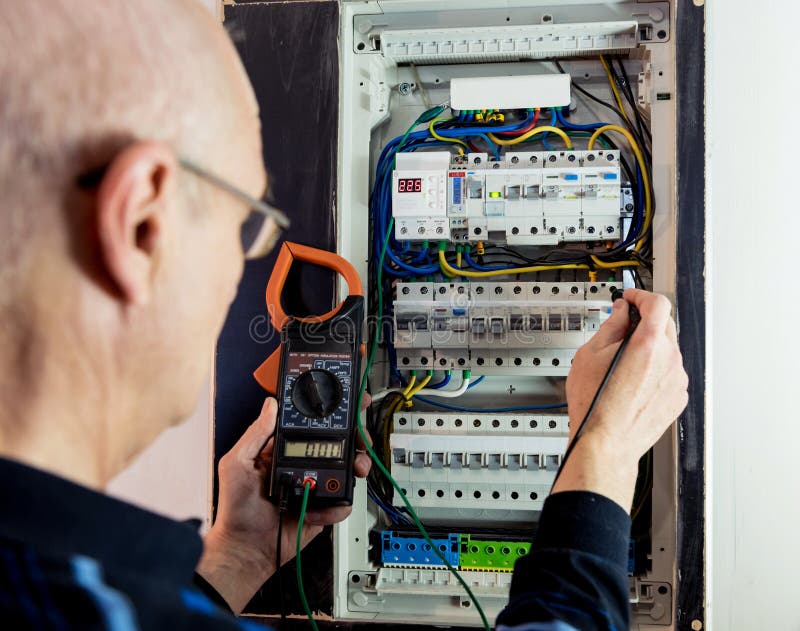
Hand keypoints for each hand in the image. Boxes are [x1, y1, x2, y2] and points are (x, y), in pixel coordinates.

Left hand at [196, 397, 371, 612]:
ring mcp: (315, 485)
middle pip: (337, 443)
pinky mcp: (324, 508)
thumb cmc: (235, 509)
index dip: (328, 414)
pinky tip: (317, 510)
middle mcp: (302, 465)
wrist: (246, 548)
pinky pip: (342, 502)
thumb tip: (269, 406)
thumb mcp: (236, 463)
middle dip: (354, 438)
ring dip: (355, 467)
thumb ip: (255, 434)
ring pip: (347, 470)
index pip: (309, 426)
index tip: (343, 405)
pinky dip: (337, 506)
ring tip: (352, 471)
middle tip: (358, 439)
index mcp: (282, 450)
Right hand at [552, 289, 687, 510]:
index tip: (631, 298)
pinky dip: (656, 371)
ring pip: (667, 351)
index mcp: (649, 344)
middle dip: (645, 321)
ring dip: (650, 349)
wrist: (606, 443)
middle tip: (623, 328)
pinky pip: (670, 373)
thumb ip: (612, 326)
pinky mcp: (678, 397)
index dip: (641, 295)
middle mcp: (670, 360)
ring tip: (624, 365)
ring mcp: (678, 380)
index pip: (657, 303)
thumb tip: (622, 312)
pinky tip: (633, 383)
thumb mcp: (590, 354)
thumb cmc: (595, 405)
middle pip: (665, 325)